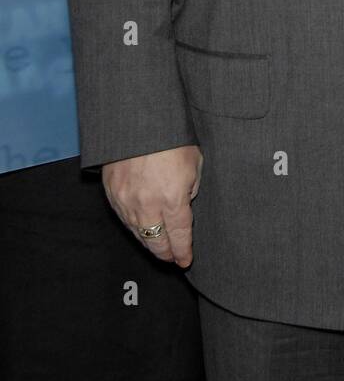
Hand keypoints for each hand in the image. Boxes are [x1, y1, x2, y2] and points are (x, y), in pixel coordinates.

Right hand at [102, 145, 202, 265]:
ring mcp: (126, 201)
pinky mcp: (111, 193)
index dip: (183, 251)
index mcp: (172, 199)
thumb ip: (191, 188)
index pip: (179, 235)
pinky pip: (123, 219)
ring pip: (137, 233)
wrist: (137, 120)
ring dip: (149, 242)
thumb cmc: (171, 137)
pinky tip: (141, 228)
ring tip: (158, 246)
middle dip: (166, 253)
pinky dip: (134, 227)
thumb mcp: (194, 162)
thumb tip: (185, 203)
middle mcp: (147, 205)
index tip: (185, 260)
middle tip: (173, 257)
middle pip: (156, 242)